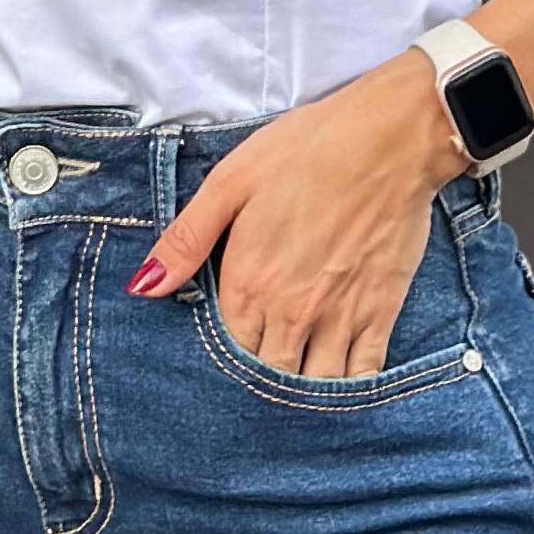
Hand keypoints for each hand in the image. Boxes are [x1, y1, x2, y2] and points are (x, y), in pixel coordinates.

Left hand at [127, 50, 464, 375]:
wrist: (390, 138)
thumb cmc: (308, 150)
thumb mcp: (232, 180)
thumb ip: (187, 239)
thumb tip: (143, 288)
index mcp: (249, 283)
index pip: (226, 351)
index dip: (222, 359)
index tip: (223, 354)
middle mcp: (292, 311)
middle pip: (268, 378)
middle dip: (259, 384)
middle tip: (257, 374)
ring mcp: (339, 317)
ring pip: (313, 387)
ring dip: (300, 394)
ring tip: (293, 385)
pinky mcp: (381, 312)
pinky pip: (362, 376)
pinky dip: (348, 391)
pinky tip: (338, 388)